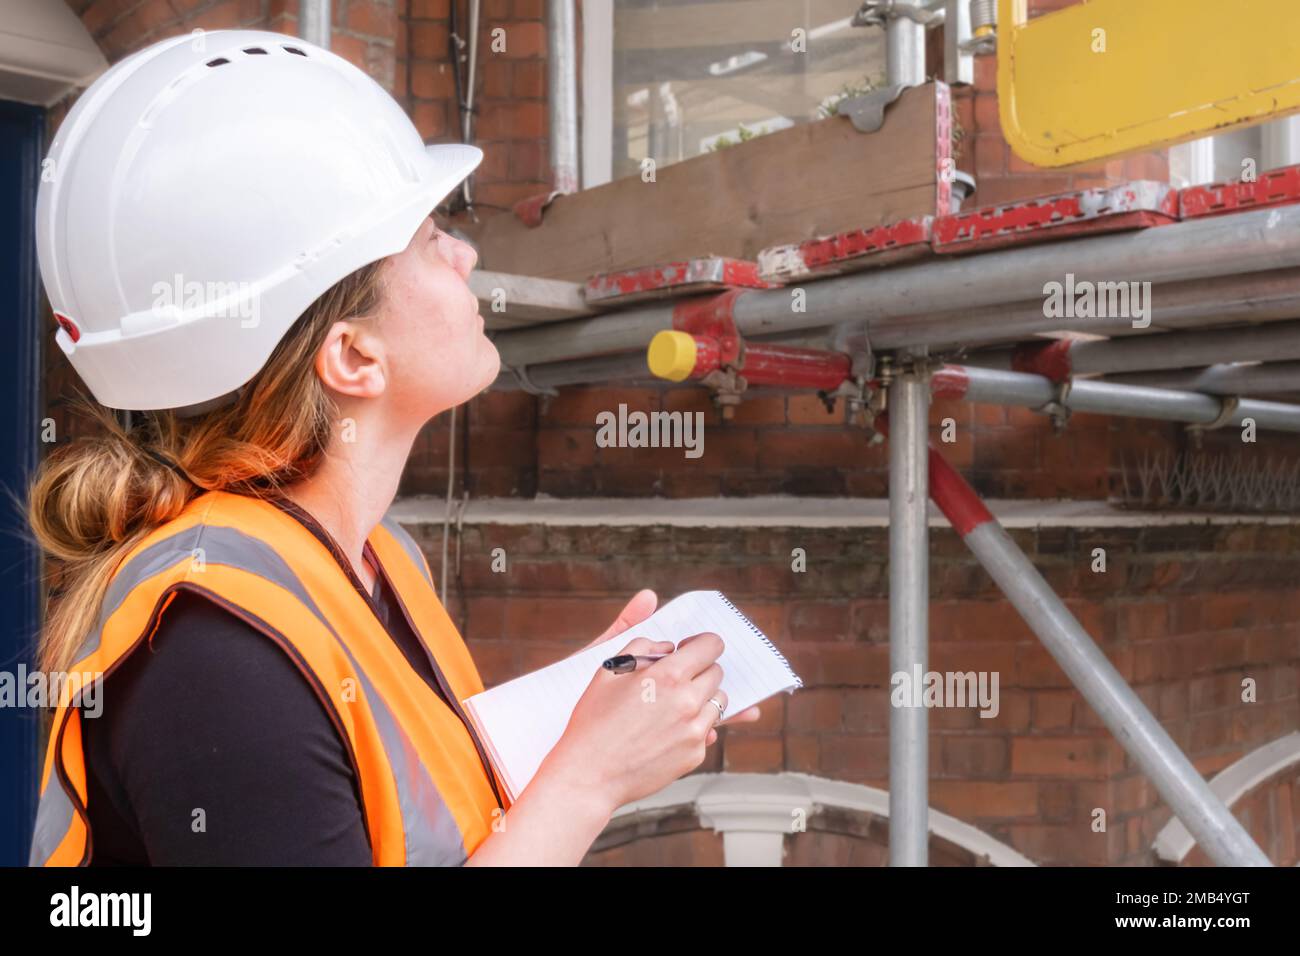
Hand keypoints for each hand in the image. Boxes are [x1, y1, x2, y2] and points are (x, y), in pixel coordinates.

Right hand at [569, 589, 762, 744]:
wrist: (589, 774)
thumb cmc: (594, 721)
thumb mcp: (609, 671)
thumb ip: (642, 648)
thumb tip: (668, 648)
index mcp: (668, 675)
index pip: (712, 645)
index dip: (702, 644)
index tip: (689, 650)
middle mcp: (688, 701)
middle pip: (717, 673)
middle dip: (700, 670)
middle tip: (676, 679)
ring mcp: (694, 731)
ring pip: (718, 701)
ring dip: (702, 698)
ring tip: (672, 705)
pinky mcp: (695, 755)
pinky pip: (708, 730)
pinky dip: (694, 726)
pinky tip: (666, 731)